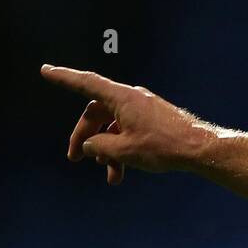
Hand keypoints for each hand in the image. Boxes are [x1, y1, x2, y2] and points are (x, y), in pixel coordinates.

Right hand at [40, 64, 206, 184]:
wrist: (201, 150)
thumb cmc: (164, 147)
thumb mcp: (124, 150)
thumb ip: (100, 146)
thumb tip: (90, 146)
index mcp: (121, 97)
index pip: (85, 83)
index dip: (63, 78)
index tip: (45, 71)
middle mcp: (131, 98)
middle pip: (98, 114)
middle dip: (86, 137)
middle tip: (75, 158)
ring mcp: (144, 109)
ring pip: (115, 128)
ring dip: (109, 151)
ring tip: (111, 177)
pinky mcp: (155, 121)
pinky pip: (130, 132)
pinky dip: (124, 149)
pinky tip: (124, 170)